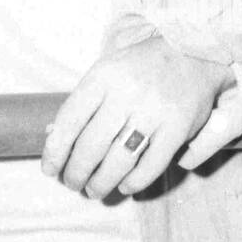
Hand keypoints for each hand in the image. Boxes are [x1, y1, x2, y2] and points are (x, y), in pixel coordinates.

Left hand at [41, 35, 232, 199]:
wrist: (191, 50)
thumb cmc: (139, 66)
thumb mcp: (106, 72)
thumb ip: (82, 103)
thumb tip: (52, 138)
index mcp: (103, 76)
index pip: (69, 119)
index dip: (55, 150)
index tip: (49, 169)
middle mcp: (127, 93)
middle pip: (91, 145)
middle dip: (76, 172)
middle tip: (72, 183)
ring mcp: (154, 111)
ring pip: (119, 160)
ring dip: (101, 183)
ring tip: (93, 190)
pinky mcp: (178, 128)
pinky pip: (151, 165)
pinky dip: (135, 182)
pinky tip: (124, 185)